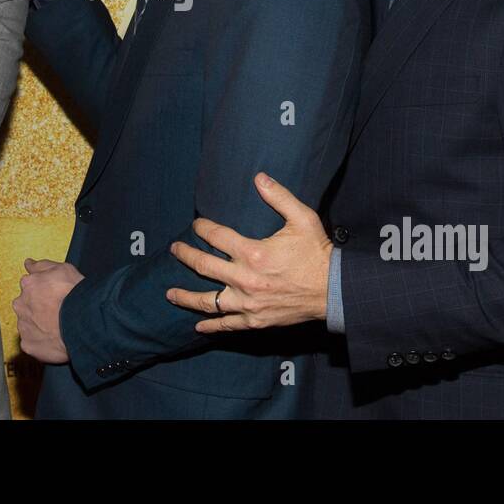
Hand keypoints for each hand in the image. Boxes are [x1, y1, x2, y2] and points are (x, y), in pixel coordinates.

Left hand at [12, 258, 82, 362]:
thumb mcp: (63, 269)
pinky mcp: (28, 344)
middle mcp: (21, 305)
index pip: (29, 284)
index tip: (52, 294)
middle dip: (37, 307)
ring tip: (57, 326)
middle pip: (25, 304)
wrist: (82, 324)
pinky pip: (31, 342)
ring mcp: (23, 326)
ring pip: (28, 323)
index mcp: (28, 285)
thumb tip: (29, 263)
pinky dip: (40, 341)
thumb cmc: (75, 295)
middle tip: (55, 310)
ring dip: (38, 324)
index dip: (42, 289)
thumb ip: (42, 265)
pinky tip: (53, 338)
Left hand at [166, 172, 332, 332]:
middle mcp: (245, 279)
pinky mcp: (255, 320)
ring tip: (169, 293)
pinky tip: (197, 325)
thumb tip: (259, 177)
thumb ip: (279, 197)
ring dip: (186, 297)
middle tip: (174, 250)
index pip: (217, 237)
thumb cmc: (317, 253)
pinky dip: (211, 325)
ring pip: (208, 301)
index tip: (196, 225)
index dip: (203, 228)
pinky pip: (227, 324)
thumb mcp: (302, 219)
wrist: (334, 290)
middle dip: (185, 256)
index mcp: (253, 252)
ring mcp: (248, 303)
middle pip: (203, 266)